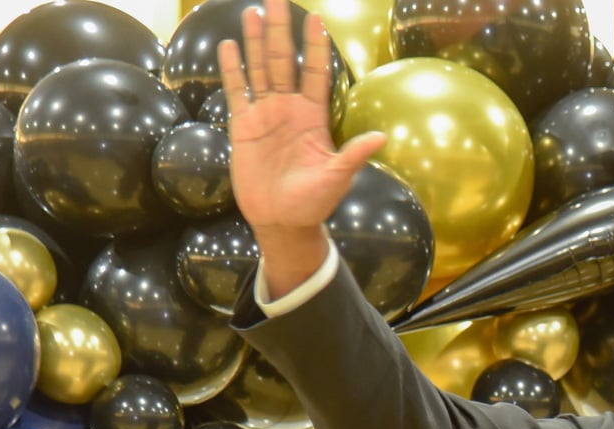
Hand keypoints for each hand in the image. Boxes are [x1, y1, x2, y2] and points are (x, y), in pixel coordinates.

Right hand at [218, 0, 384, 295]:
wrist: (282, 222)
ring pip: (260, 70)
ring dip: (257, 42)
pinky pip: (237, 92)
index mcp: (313, 117)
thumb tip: (382, 137)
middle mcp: (289, 109)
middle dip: (282, 31)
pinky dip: (233, 70)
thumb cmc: (314, 202)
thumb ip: (354, 154)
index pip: (317, 73)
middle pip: (284, 61)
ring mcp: (265, 115)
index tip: (318, 18)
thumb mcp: (337, 177)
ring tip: (255, 12)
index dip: (317, 47)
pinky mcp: (243, 127)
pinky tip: (230, 46)